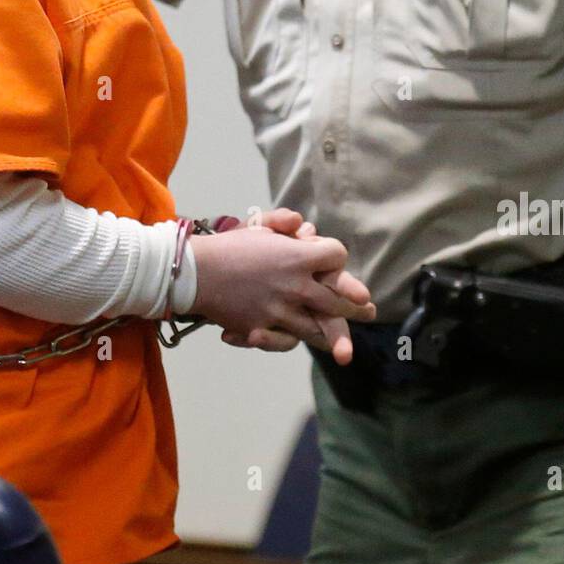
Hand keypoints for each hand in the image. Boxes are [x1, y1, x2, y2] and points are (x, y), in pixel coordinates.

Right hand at [190, 214, 373, 365]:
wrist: (195, 273)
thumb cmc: (228, 246)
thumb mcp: (258, 226)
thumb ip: (283, 221)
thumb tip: (304, 226)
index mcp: (297, 257)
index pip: (336, 256)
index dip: (335, 256)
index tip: (331, 258)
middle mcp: (295, 286)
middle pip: (338, 299)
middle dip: (356, 304)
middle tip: (369, 309)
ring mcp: (281, 311)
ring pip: (318, 326)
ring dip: (333, 332)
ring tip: (346, 341)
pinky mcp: (263, 329)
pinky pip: (287, 341)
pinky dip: (292, 340)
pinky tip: (301, 340)